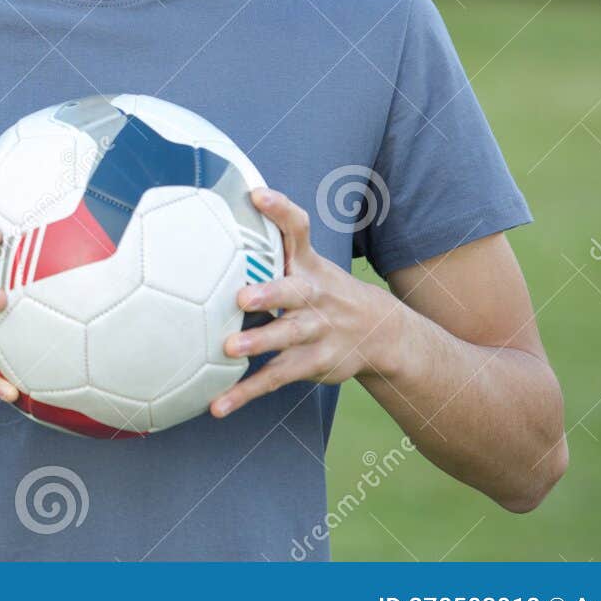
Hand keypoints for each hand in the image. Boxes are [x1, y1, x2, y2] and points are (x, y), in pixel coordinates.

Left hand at [211, 188, 404, 417]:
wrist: (382, 333)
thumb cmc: (323, 290)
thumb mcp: (309, 263)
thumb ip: (274, 242)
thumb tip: (225, 208)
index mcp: (309, 264)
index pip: (299, 229)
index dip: (280, 210)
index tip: (257, 194)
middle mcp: (315, 295)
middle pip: (294, 291)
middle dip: (270, 292)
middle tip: (242, 296)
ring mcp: (317, 331)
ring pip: (287, 337)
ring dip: (260, 343)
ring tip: (229, 350)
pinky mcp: (312, 363)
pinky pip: (276, 378)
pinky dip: (246, 393)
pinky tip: (218, 405)